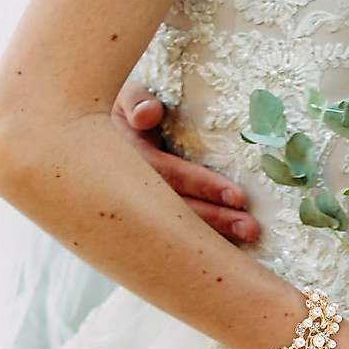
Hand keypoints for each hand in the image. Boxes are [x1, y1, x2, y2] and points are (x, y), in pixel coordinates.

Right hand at [111, 79, 260, 242]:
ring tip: (247, 236)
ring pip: (171, 226)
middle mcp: (126, 186)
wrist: (100, 132)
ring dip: (211, 234)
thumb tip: (148, 115)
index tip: (238, 197)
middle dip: (213, 220)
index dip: (202, 185)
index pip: (167, 173)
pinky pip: (170, 236)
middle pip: (172, 209)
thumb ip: (136, 100)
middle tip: (249, 228)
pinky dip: (200, 242)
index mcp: (122, 155)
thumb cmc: (127, 111)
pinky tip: (226, 250)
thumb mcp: (125, 97)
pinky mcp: (140, 221)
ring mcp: (129, 207)